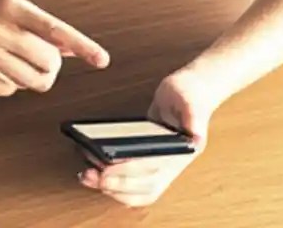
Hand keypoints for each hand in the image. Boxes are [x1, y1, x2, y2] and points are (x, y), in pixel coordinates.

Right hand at [0, 0, 109, 96]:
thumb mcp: (13, 7)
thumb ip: (44, 28)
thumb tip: (77, 50)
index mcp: (11, 6)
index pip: (56, 29)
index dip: (82, 46)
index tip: (103, 60)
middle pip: (48, 63)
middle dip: (51, 67)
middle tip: (42, 61)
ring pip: (29, 81)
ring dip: (31, 77)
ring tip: (17, 62)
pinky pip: (6, 91)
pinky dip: (9, 85)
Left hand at [78, 70, 216, 206]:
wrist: (190, 91)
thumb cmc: (190, 94)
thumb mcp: (189, 98)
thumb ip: (192, 115)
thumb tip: (195, 136)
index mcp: (182, 152)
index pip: (154, 171)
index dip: (129, 174)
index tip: (107, 172)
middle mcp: (170, 164)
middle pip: (143, 187)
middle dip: (116, 186)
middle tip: (91, 176)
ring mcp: (159, 166)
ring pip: (136, 190)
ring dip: (111, 189)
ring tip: (87, 177)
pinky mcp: (146, 162)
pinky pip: (130, 182)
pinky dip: (113, 184)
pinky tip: (94, 171)